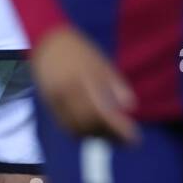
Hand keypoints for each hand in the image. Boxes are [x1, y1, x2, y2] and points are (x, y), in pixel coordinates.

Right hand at [30, 26, 138, 142]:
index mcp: (85, 80)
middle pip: (90, 125)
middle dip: (109, 136)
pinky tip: (93, 131)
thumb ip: (117, 84)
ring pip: (76, 129)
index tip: (134, 139)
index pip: (104, 112)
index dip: (119, 129)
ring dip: (95, 136)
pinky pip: (65, 126)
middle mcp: (69, 93)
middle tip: (125, 140)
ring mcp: (56, 101)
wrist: (48, 42)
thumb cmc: (80, 51)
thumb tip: (130, 107)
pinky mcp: (48, 106)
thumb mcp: (103, 63)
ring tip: (112, 137)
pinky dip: (80, 132)